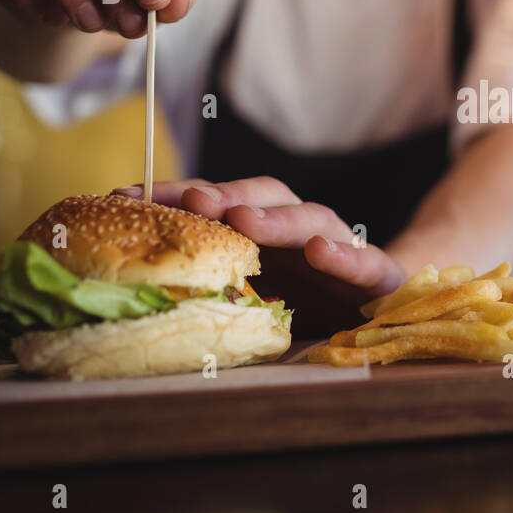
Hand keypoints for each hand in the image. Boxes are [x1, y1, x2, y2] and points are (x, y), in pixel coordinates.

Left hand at [114, 177, 406, 336]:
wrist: (382, 316)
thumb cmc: (307, 305)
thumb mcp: (250, 298)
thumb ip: (209, 286)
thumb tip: (131, 291)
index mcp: (265, 228)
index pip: (219, 201)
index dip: (177, 195)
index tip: (130, 197)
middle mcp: (301, 227)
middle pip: (266, 197)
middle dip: (227, 195)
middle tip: (195, 201)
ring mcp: (341, 245)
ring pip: (312, 219)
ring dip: (277, 218)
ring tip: (247, 222)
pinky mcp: (378, 275)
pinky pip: (363, 260)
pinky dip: (343, 255)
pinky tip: (322, 253)